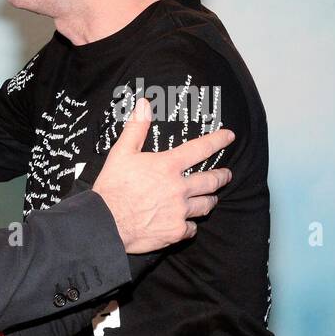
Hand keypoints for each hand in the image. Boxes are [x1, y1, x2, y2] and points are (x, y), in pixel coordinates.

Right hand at [92, 98, 234, 253]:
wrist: (105, 223)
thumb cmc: (112, 187)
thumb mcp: (121, 153)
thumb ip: (136, 128)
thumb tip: (144, 104)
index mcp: (168, 166)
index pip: (200, 149)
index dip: (218, 140)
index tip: (229, 136)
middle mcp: (179, 188)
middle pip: (212, 180)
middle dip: (222, 176)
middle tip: (226, 175)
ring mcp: (180, 211)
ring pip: (206, 205)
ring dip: (210, 200)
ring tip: (212, 198)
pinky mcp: (176, 231)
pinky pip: (192, 228)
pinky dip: (191, 225)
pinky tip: (188, 223)